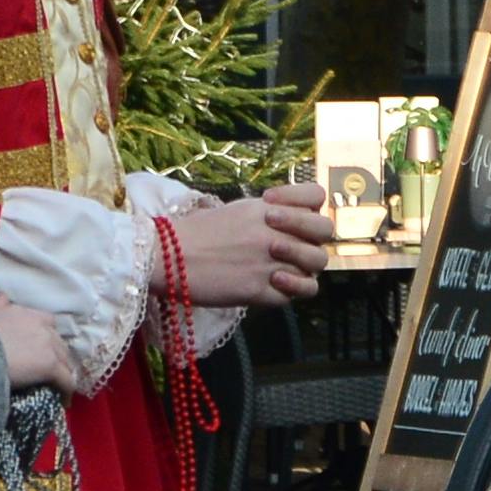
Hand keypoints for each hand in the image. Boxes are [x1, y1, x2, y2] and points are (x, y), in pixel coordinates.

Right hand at [0, 298, 80, 399]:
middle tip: (52, 368)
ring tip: (60, 384)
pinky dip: (67, 388)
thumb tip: (3, 296)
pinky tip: (64, 398)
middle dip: (58, 354)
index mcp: (29, 314)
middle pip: (60, 343)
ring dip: (64, 371)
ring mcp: (49, 347)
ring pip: (66, 360)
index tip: (42, 347)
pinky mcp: (51, 366)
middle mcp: (43, 327)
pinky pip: (66, 380)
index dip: (47, 336)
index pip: (48, 323)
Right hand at [167, 188, 327, 309]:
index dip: (307, 205)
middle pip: (324, 231)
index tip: (280, 212)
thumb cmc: (192, 233)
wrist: (165, 257)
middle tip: (286, 246)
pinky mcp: (260, 290)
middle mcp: (275, 231)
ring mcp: (271, 261)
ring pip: (316, 264)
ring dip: (303, 267)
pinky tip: (269, 286)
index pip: (315, 196)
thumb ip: (264, 214)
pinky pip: (296, 294)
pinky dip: (289, 292)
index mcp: (267, 207)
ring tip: (277, 270)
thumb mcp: (234, 211)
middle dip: (313, 238)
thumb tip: (283, 222)